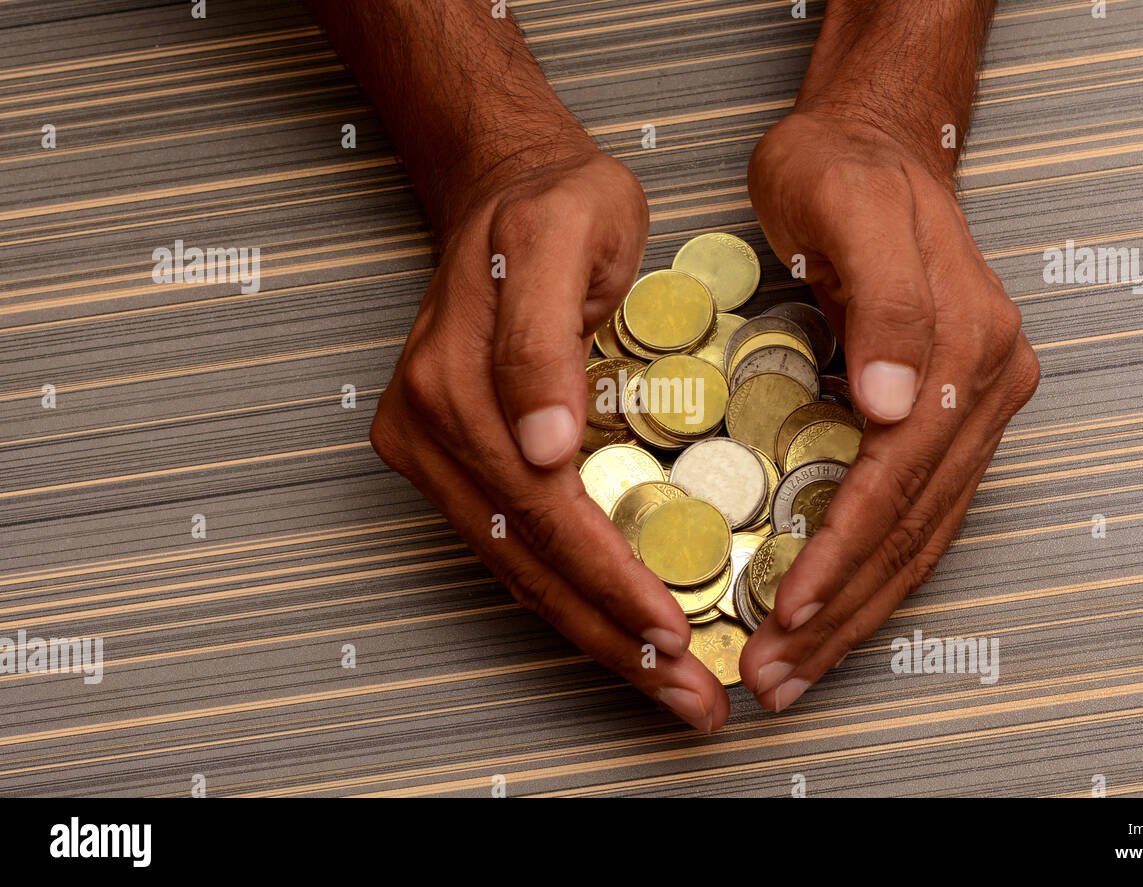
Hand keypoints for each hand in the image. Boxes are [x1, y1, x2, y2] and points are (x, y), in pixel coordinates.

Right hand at [369, 150, 729, 730]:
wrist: (506, 185)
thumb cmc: (554, 203)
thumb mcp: (566, 237)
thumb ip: (542, 339)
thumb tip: (538, 448)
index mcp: (455, 383)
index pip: (542, 511)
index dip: (609, 578)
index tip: (672, 629)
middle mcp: (430, 426)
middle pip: (526, 559)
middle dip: (611, 634)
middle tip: (687, 690)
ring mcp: (431, 446)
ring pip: (516, 568)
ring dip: (593, 633)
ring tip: (665, 681)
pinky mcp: (449, 457)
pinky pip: (510, 544)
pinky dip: (569, 593)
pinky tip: (619, 627)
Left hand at [739, 111, 1040, 710]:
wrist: (876, 141)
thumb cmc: (843, 171)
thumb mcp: (850, 210)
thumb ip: (887, 303)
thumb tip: (897, 405)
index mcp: (966, 347)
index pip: (898, 479)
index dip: (840, 553)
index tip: (785, 613)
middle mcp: (985, 386)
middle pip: (915, 528)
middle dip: (843, 609)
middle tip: (776, 675)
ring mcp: (976, 404)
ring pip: (921, 536)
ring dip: (858, 610)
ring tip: (794, 667)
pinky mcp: (951, 413)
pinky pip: (915, 513)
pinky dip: (870, 570)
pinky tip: (830, 607)